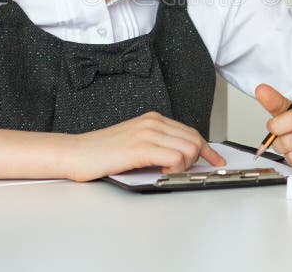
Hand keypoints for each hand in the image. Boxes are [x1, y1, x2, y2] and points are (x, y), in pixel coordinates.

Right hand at [65, 112, 225, 181]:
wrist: (76, 153)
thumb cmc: (101, 152)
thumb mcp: (135, 142)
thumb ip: (157, 144)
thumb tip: (182, 158)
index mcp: (153, 119)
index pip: (191, 132)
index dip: (207, 149)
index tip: (215, 161)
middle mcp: (153, 122)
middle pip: (195, 139)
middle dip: (196, 160)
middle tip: (182, 172)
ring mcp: (148, 133)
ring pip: (189, 148)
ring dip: (184, 166)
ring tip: (167, 172)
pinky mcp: (141, 147)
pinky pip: (175, 158)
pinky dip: (175, 169)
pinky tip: (161, 172)